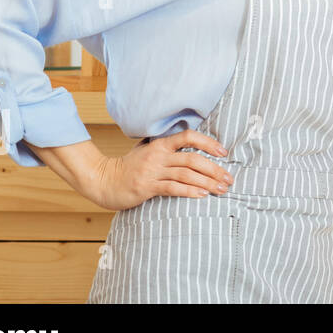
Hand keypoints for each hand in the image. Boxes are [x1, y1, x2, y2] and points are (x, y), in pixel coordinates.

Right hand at [88, 130, 233, 210]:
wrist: (103, 180)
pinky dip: (189, 191)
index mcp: (160, 144)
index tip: (224, 152)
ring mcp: (152, 172)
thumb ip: (166, 146)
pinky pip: (172, 188)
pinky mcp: (146, 188)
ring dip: (207, 182)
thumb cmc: (128, 166)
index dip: (208, 142)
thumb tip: (190, 141)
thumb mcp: (146, 149)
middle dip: (214, 169)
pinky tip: (202, 195)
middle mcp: (158, 156)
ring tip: (221, 189)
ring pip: (186, 174)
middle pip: (192, 159)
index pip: (188, 136)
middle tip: (229, 179)